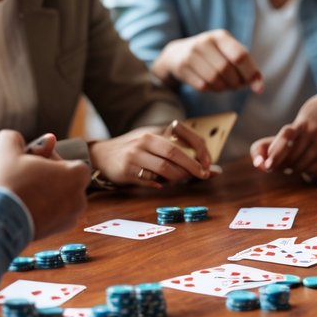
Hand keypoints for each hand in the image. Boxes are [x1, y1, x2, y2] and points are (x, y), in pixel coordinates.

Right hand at [0, 130, 88, 237]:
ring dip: (40, 193)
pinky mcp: (55, 233)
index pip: (68, 161)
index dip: (48, 157)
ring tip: (20, 190)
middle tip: (23, 173)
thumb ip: (13, 137)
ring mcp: (69, 218)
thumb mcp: (6, 148)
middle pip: (62, 181)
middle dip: (44, 176)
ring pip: (55, 198)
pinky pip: (49, 215)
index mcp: (77, 175)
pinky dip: (37, 210)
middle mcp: (79, 198)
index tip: (32, 159)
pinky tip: (20, 206)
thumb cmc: (6, 181)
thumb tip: (16, 139)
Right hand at [89, 123, 211, 188]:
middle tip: (202, 176)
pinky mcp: (126, 170)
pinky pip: (148, 180)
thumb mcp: (156, 144)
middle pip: (174, 152)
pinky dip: (158, 184)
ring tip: (181, 180)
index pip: (184, 135)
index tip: (208, 163)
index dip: (200, 149)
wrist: (102, 155)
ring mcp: (134, 155)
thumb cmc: (136, 150)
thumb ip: (182, 154)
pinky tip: (161, 184)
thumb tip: (214, 170)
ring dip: (177, 177)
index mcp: (156, 131)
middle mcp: (145, 140)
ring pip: (163, 168)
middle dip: (192, 166)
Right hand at [152, 29, 263, 92]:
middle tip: (237, 85)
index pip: (240, 55)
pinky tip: (212, 85)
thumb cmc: (211, 54)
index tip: (259, 88)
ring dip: (224, 87)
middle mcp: (204, 42)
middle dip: (236, 83)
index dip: (251, 73)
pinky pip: (203, 86)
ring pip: (214, 79)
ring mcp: (191, 54)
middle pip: (227, 69)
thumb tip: (258, 86)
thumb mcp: (227, 51)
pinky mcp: (182, 67)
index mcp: (220, 36)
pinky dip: (212, 90)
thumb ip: (245, 65)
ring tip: (225, 84)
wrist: (177, 54)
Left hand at [250, 78, 316, 175]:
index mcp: (302, 123)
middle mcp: (313, 132)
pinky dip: (308, 172)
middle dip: (281, 165)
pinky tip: (305, 169)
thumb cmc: (316, 110)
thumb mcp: (302, 116)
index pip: (284, 140)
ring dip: (294, 169)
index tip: (267, 165)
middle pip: (292, 157)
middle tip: (276, 168)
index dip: (274, 154)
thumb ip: (290, 133)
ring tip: (290, 168)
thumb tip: (269, 153)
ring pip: (303, 165)